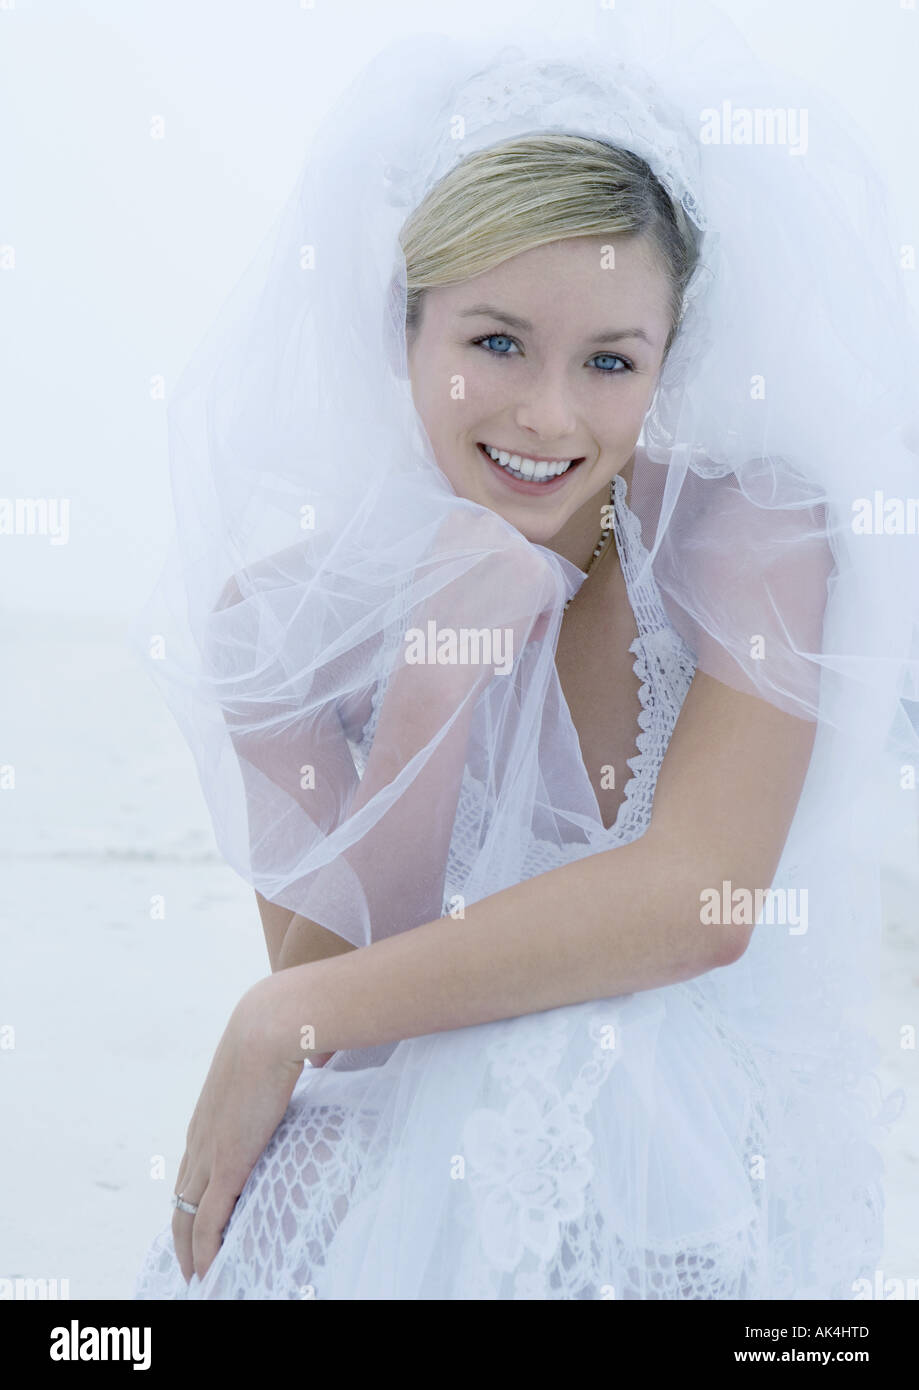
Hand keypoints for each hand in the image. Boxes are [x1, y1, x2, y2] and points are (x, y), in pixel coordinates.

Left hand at [171, 977, 305, 1283]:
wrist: (272, 1024)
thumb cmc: (280, 1029)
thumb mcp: (276, 1055)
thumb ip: (290, 1068)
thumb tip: (321, 1058)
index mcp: (210, 1114)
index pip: (192, 1168)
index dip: (194, 1198)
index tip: (200, 1220)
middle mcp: (200, 1137)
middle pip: (181, 1198)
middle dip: (184, 1233)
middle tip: (192, 1263)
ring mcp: (210, 1151)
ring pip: (186, 1216)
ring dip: (190, 1251)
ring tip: (199, 1275)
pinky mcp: (227, 1164)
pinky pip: (209, 1221)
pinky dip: (204, 1250)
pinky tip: (206, 1272)